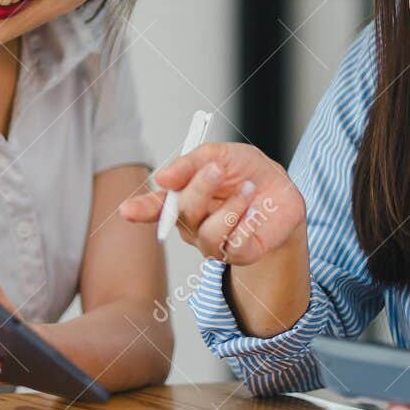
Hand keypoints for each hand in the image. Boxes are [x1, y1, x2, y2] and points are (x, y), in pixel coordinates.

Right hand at [116, 142, 306, 264]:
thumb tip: (163, 177)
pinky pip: (233, 245)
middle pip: (182, 213)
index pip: (156, 208)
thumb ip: (191, 162)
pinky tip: (256, 212)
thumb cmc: (247, 172)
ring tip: (250, 189)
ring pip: (207, 232)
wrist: (283, 192)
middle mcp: (192, 224)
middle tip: (216, 169)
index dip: (140, 210)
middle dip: (198, 188)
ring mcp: (212, 243)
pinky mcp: (237, 255)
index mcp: (183, 199)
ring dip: (231, 205)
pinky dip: (246, 223)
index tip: (126, 210)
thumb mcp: (221, 154)